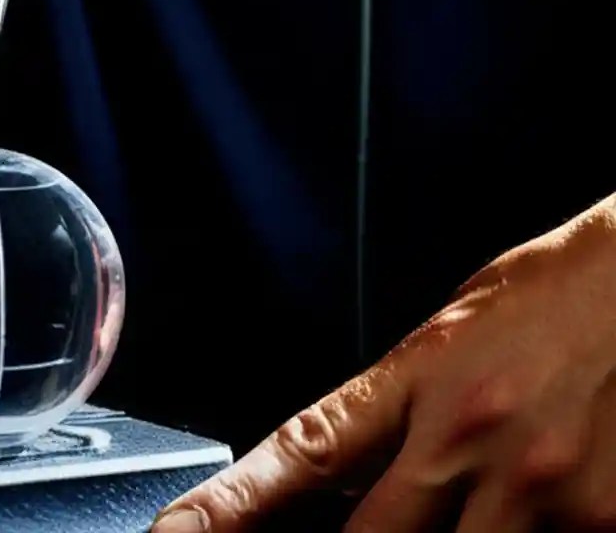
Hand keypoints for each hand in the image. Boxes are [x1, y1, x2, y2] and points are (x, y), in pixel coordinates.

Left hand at [154, 194, 615, 532]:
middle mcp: (469, 437)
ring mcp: (541, 487)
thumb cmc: (566, 295)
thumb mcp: (457, 337)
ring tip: (490, 492)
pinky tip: (546, 497)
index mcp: (419, 378)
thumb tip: (346, 482)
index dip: (227, 506)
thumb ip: (401, 412)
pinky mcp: (608, 521)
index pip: (300, 454)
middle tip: (382, 524)